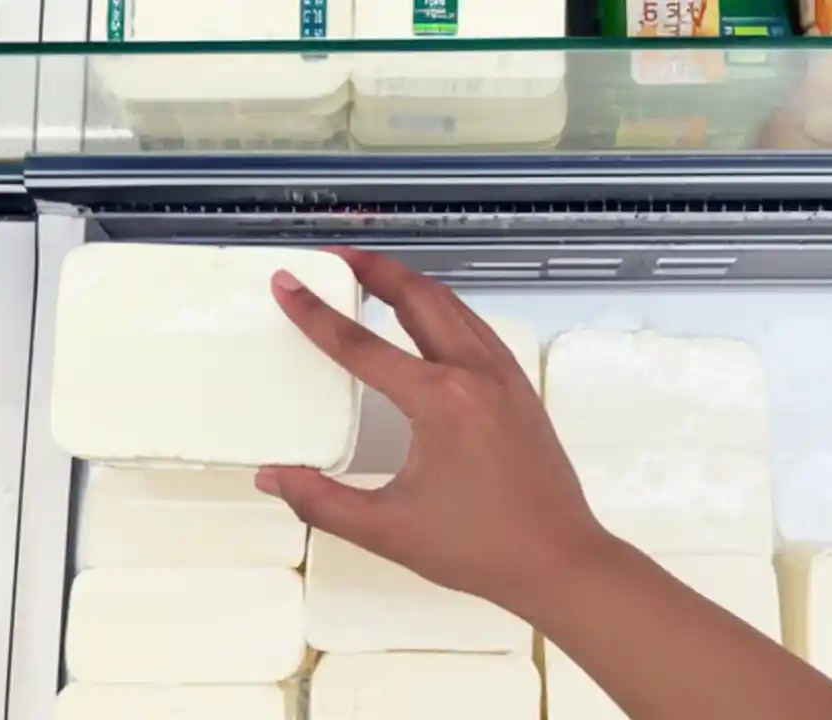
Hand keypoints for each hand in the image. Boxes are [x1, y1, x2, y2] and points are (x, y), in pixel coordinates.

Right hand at [255, 247, 606, 610]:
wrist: (560, 561)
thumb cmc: (476, 548)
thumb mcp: (386, 529)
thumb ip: (321, 501)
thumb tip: (271, 477)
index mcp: (439, 400)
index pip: (360, 344)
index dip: (315, 312)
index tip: (286, 282)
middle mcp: (474, 372)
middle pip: (417, 295)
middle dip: (373, 267)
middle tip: (332, 257)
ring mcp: (504, 375)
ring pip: (451, 304)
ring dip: (408, 282)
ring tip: (372, 276)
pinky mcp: (520, 387)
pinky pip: (474, 327)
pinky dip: (441, 307)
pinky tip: (425, 319)